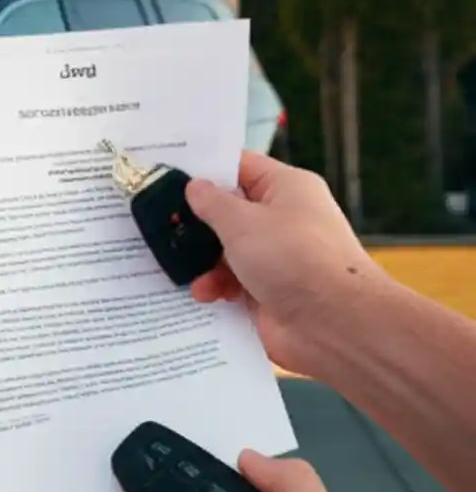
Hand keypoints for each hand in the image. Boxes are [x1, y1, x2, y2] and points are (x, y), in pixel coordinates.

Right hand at [184, 151, 383, 376]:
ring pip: (225, 250)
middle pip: (228, 211)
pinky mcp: (267, 292)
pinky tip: (203, 295)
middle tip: (158, 223)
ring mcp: (275, 258)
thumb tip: (194, 187)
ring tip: (183, 268)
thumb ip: (212, 203)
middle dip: (196, 221)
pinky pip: (230, 283)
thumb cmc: (293, 258)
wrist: (334, 324)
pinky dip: (215, 288)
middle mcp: (282, 219)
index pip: (240, 167)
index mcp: (286, 188)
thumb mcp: (242, 222)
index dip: (205, 168)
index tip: (166, 172)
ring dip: (202, 261)